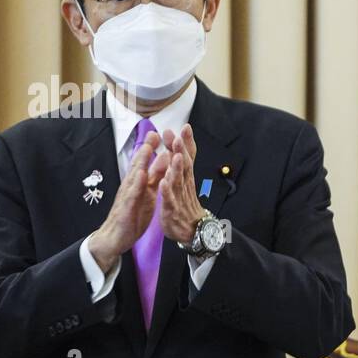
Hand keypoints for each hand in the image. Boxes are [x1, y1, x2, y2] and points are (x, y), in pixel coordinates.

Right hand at [87, 132, 161, 272]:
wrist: (115, 237)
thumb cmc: (132, 214)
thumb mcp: (148, 193)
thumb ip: (154, 177)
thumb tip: (164, 159)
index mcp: (138, 183)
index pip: (145, 162)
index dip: (152, 148)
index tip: (159, 132)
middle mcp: (131, 186)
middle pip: (138, 164)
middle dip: (146, 148)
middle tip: (153, 132)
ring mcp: (127, 196)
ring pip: (134, 176)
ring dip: (140, 162)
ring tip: (147, 148)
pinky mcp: (127, 208)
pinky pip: (133, 195)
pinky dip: (137, 185)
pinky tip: (142, 176)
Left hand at [155, 123, 206, 243]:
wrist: (193, 231)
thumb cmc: (186, 205)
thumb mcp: (186, 182)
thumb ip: (184, 163)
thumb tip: (181, 145)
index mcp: (186, 178)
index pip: (187, 157)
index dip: (187, 143)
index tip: (186, 127)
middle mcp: (185, 185)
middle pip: (184, 166)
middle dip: (182, 151)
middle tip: (179, 136)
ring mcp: (179, 198)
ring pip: (178, 181)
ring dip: (177, 168)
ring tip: (175, 156)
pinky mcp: (173, 211)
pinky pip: (170, 200)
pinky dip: (167, 191)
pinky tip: (164, 182)